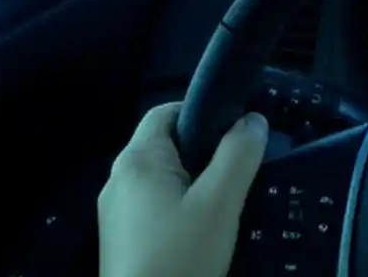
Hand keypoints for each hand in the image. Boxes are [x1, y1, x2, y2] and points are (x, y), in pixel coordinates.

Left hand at [98, 103, 268, 276]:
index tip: (237, 134)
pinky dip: (178, 207)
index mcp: (137, 160)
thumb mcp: (220, 204)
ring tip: (225, 203)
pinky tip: (201, 230)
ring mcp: (115, 211)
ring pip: (161, 178)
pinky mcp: (120, 239)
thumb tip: (252, 120)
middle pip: (165, 144)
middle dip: (203, 151)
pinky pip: (153, 205)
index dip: (203, 113)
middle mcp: (117, 178)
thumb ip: (238, 155)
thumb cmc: (181, 256)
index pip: (167, 110)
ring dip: (193, 182)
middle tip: (238, 172)